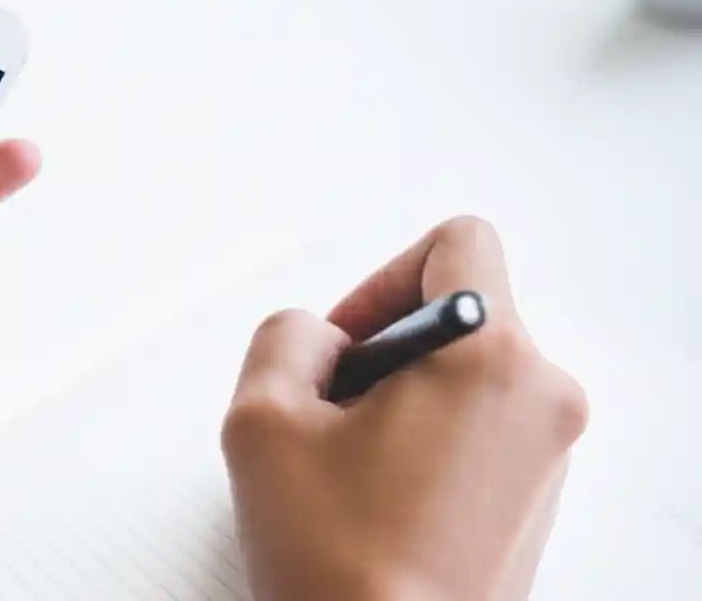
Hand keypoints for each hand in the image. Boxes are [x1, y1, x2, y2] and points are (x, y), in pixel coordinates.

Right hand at [221, 217, 587, 600]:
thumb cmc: (341, 565)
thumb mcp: (261, 419)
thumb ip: (284, 334)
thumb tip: (319, 337)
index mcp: (490, 360)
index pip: (459, 244)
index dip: (383, 277)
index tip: (348, 342)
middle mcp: (541, 400)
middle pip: (460, 314)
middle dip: (383, 350)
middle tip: (333, 415)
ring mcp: (548, 455)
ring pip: (467, 374)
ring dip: (402, 397)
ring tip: (353, 466)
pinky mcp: (536, 499)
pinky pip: (482, 428)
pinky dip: (428, 439)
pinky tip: (381, 496)